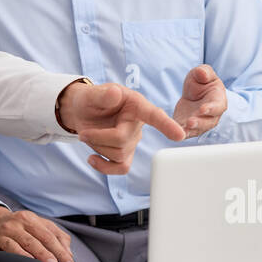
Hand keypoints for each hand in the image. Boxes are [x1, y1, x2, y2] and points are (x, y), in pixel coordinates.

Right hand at [0, 205, 74, 261]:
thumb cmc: (19, 227)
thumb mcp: (38, 225)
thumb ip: (57, 236)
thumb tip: (69, 254)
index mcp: (28, 219)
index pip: (48, 236)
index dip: (60, 250)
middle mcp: (13, 225)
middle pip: (32, 241)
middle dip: (44, 254)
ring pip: (14, 247)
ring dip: (27, 258)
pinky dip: (4, 260)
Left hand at [57, 81, 186, 175]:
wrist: (82, 112)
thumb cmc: (91, 100)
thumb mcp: (92, 93)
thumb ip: (103, 94)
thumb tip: (114, 93)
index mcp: (136, 105)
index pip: (153, 115)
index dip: (166, 125)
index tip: (180, 134)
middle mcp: (138, 123)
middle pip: (122, 141)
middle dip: (98, 139)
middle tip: (83, 133)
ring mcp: (133, 140)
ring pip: (118, 155)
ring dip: (97, 147)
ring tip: (88, 135)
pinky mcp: (125, 154)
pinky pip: (121, 168)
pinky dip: (104, 167)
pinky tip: (92, 159)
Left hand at [173, 64, 227, 137]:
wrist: (192, 94)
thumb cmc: (201, 83)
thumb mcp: (202, 73)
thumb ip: (204, 72)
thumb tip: (202, 73)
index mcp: (218, 101)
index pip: (217, 107)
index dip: (211, 109)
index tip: (203, 109)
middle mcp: (211, 116)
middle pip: (208, 122)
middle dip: (200, 123)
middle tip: (190, 122)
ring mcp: (200, 124)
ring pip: (197, 130)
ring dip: (190, 130)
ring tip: (182, 127)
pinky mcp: (188, 128)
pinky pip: (185, 133)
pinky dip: (180, 134)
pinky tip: (174, 132)